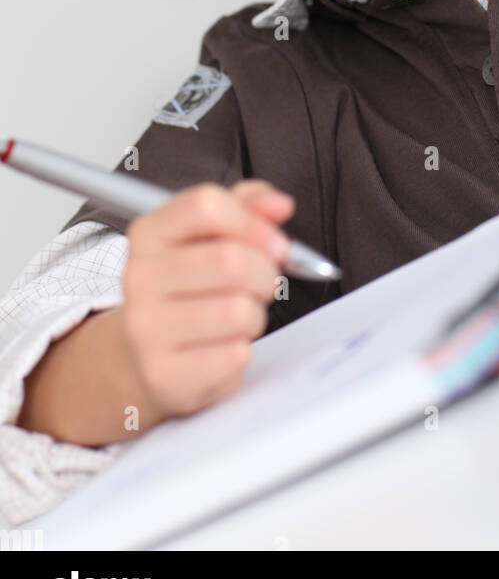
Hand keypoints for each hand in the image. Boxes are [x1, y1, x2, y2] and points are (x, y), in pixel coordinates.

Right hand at [119, 179, 294, 419]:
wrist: (145, 357)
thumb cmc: (187, 291)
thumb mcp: (210, 238)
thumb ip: (247, 208)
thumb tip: (279, 204)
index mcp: (150, 233)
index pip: (206, 206)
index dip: (253, 222)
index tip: (273, 241)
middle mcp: (139, 276)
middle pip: (230, 261)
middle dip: (265, 274)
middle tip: (261, 285)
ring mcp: (145, 327)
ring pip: (238, 311)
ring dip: (255, 316)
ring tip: (237, 319)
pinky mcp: (162, 374)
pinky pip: (234, 355)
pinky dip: (241, 352)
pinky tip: (221, 349)